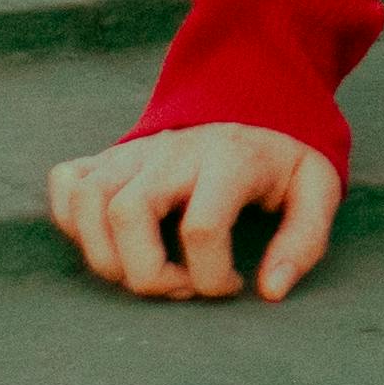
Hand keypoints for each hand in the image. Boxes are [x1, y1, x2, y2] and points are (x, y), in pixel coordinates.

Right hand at [45, 121, 337, 301]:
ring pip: (89, 200)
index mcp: (230, 157)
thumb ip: (303, 241)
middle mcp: (176, 149)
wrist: (256, 93)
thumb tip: (270, 291)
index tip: (230, 285)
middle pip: (129, 212)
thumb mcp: (316, 188)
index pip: (202, 227)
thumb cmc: (283, 155)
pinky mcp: (112, 153)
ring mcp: (138, 149)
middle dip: (145, 273)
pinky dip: (71, 219)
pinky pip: (67, 182)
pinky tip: (110, 239)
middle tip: (179, 285)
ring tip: (142, 269)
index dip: (211, 277)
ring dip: (103, 253)